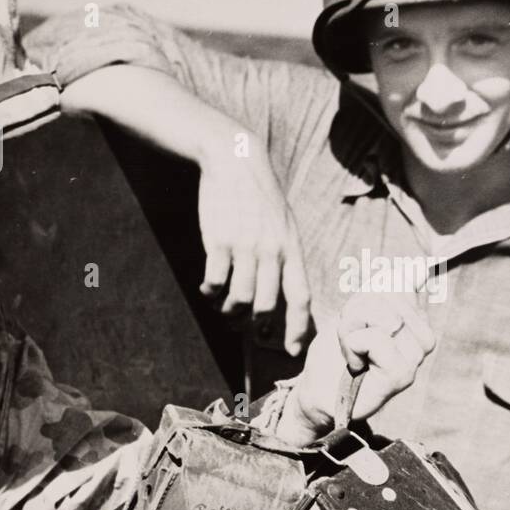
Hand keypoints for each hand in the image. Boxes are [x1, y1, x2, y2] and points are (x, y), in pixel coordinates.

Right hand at [60, 64, 313, 356]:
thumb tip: (284, 293)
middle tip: (252, 333)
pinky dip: (210, 292)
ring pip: (240, 298)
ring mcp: (244, 246)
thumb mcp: (283, 222)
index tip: (292, 350)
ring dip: (231, 311)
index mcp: (292, 247)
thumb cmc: (260, 195)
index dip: (298, 328)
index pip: (301, 297)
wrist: (234, 160)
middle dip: (259, 327)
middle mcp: (272, 250)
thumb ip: (285, 255)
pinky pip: (214, 281)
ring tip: (225, 308)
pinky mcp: (218, 240)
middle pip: (268, 306)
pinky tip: (208, 289)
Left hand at [277, 294, 435, 445]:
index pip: (397, 283)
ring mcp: (415, 358)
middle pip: (389, 296)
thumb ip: (383, 288)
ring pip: (384, 316)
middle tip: (351, 341)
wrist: (318, 393)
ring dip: (352, 330)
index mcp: (414, 321)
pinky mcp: (403, 375)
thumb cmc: (336, 353)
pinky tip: (354, 366)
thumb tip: (417, 267)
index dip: (364, 297)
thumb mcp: (357, 311)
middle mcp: (421, 339)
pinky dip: (354, 346)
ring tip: (352, 353)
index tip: (357, 323)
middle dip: (356, 312)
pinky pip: (377, 338)